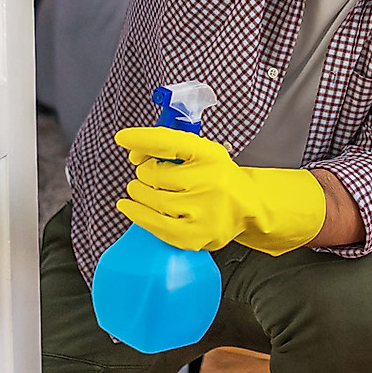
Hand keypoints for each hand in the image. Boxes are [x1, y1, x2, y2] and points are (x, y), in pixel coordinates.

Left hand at [114, 127, 326, 255]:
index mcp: (210, 155)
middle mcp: (209, 180)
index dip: (142, 139)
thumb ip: (171, 147)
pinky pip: (154, 224)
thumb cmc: (217, 177)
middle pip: (154, 174)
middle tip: (149, 176)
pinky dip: (136, 213)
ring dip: (139, 193)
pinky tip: (129, 206)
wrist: (248, 207)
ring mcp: (202, 210)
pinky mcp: (194, 234)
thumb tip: (134, 152)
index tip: (123, 138)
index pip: (169, 142)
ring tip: (142, 190)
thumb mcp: (203, 153)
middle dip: (145, 173)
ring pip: (151, 198)